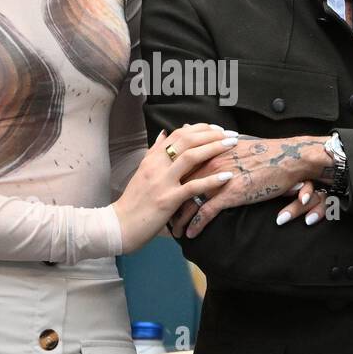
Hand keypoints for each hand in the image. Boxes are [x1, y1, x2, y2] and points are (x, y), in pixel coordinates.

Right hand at [113, 124, 239, 253]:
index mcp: (152, 158)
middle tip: (230, 134)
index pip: (178, 134)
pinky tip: (227, 176)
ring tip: (232, 145)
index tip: (217, 128)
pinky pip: (193, 187)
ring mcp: (162, 182)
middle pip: (187, 140)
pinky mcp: (168, 200)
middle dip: (211, 134)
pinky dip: (212, 180)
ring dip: (214, 148)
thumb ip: (154, 152)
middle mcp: (157, 165)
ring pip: (191, 157)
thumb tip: (163, 134)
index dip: (200, 128)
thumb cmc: (134, 200)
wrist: (120, 225)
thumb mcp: (142, 171)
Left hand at [169, 135, 329, 237]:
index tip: (162, 194)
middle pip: (178, 185)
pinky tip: (189, 235)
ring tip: (172, 230)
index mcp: (209, 150)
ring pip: (188, 201)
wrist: (287, 157)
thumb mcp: (239, 145)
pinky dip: (195, 225)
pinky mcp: (229, 193)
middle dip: (168, 202)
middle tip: (161, 215)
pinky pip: (205, 212)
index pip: (180, 167)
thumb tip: (214, 149)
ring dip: (178, 218)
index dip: (170, 182)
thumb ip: (220, 147)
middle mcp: (209, 163)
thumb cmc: (267, 152)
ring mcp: (217, 178)